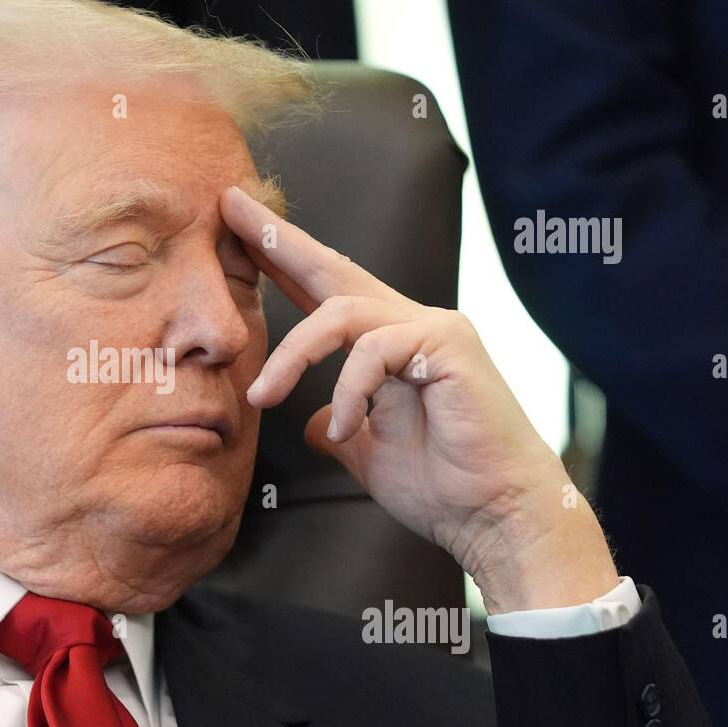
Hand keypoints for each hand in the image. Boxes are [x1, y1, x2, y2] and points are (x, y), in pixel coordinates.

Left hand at [220, 185, 618, 614]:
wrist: (496, 517)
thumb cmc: (443, 487)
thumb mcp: (368, 453)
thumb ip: (339, 428)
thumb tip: (311, 425)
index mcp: (388, 346)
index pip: (326, 293)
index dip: (282, 262)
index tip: (239, 233)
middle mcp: (411, 324)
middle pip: (333, 269)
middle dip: (278, 240)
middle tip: (231, 209)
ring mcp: (432, 329)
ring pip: (340, 314)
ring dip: (291, 356)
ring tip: (262, 398)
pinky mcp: (448, 345)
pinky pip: (374, 350)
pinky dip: (348, 391)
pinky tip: (343, 428)